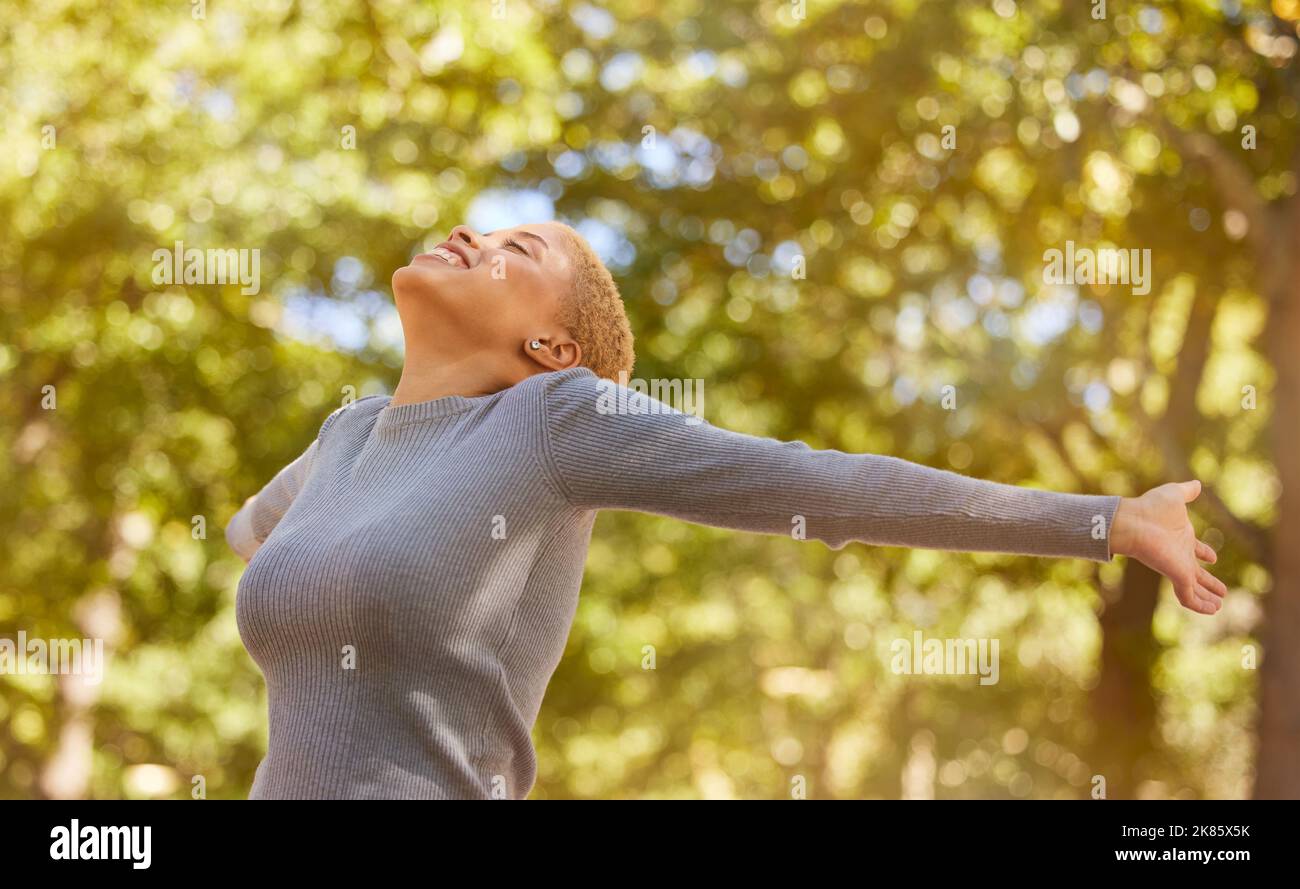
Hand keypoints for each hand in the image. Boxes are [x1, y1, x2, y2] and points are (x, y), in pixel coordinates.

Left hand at [1110, 480, 1225, 614]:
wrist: (1133, 522)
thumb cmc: (1150, 508)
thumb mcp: (1174, 494)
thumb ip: (1186, 491)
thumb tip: (1197, 484)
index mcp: (1181, 538)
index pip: (1194, 549)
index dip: (1204, 553)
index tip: (1212, 557)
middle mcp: (1179, 555)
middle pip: (1196, 573)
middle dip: (1209, 582)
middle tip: (1222, 590)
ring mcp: (1178, 567)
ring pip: (1194, 588)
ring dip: (1207, 597)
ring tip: (1219, 606)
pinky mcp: (1176, 576)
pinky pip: (1189, 596)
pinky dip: (1201, 605)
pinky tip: (1213, 610)